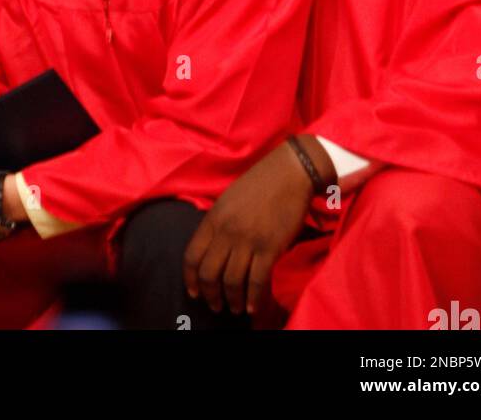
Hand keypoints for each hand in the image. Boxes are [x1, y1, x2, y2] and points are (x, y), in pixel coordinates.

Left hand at [182, 138, 330, 315]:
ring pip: (232, 281)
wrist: (289, 172)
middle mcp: (227, 231)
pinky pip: (258, 281)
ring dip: (232, 300)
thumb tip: (213, 250)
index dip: (191, 279)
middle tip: (215, 306)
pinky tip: (252, 307)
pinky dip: (253, 299)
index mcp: (213, 218)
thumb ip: (218, 224)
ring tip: (234, 309)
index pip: (192, 255)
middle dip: (210, 295)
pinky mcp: (270, 247)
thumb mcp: (228, 200)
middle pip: (209, 273)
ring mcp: (248, 240)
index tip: (194, 292)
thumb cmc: (259, 184)